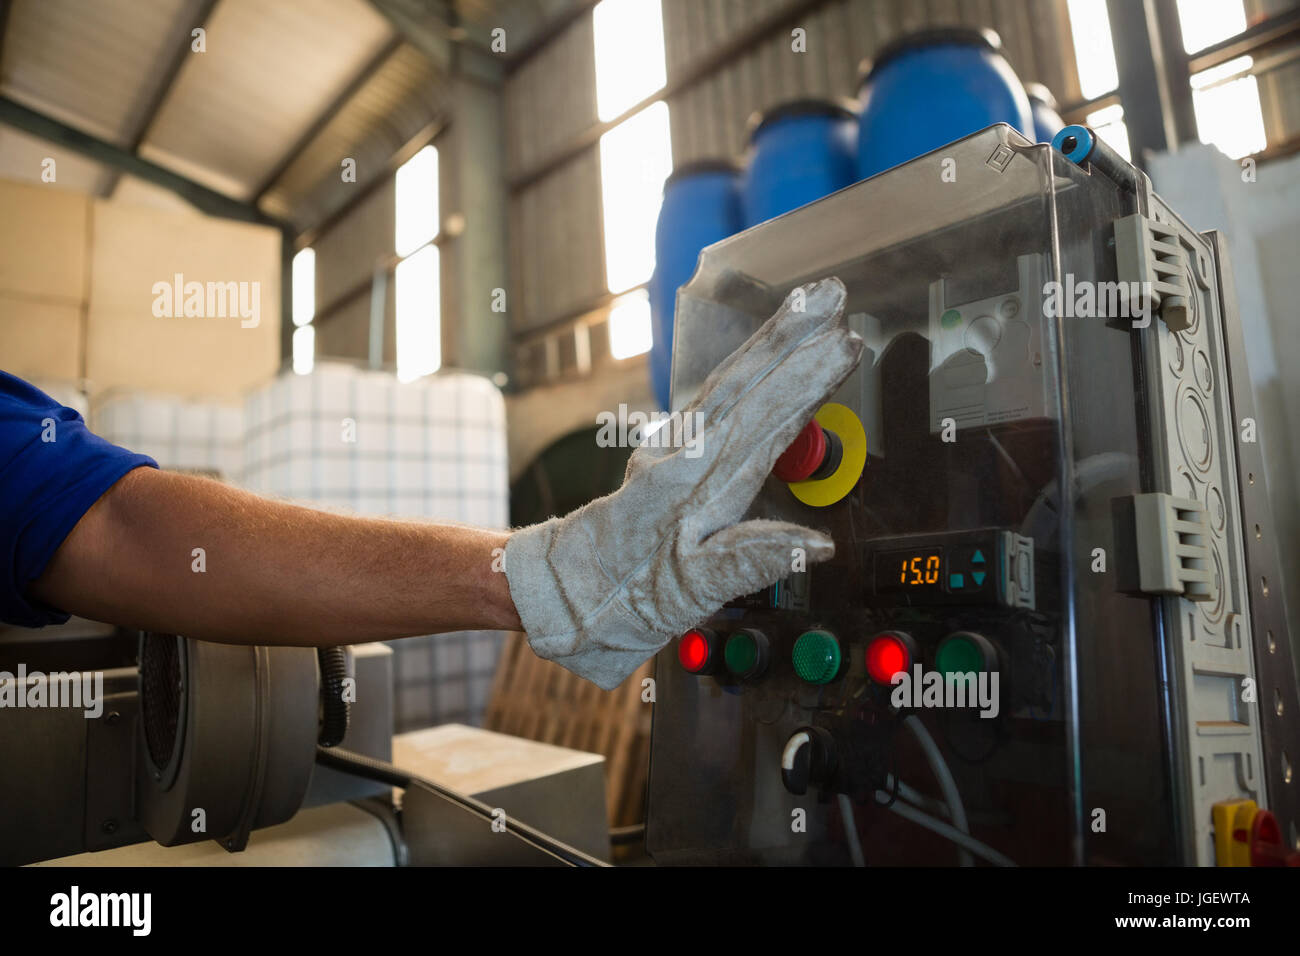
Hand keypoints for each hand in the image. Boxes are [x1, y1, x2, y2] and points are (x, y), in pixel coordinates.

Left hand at [504, 277, 863, 688]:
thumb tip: (815, 546)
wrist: (558, 594)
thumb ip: (748, 562)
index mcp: (697, 487)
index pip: (766, 421)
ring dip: (769, 343)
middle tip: (832, 294)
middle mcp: (683, 457)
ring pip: (728, 383)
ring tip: (807, 306)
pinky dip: (743, 370)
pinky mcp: (663, 455)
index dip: (808, 381)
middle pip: (747, 385)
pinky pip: (711, 398)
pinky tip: (759, 358)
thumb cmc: (619, 601)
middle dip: (792, 339)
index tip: (845, 344)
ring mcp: (670, 450)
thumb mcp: (686, 596)